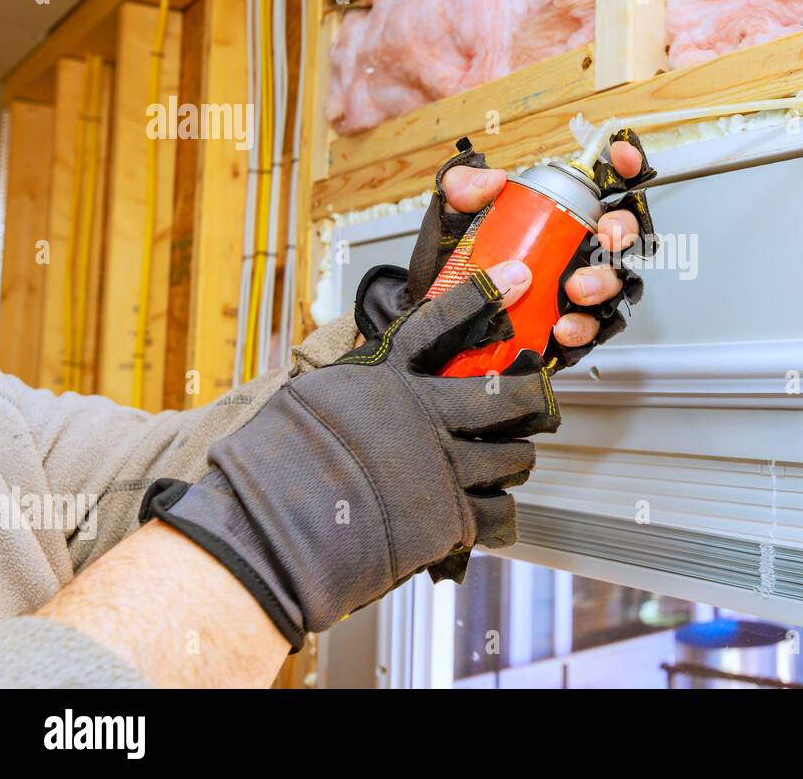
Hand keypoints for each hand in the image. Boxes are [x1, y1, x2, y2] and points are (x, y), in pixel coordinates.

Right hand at [142, 265, 549, 648]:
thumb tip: (372, 369)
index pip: (443, 322)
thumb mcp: (314, 395)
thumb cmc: (274, 463)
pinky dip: (500, 512)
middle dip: (533, 397)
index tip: (514, 277)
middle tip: (535, 401)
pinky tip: (487, 511)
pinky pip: (501, 513)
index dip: (483, 295)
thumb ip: (360, 380)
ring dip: (515, 457)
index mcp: (387, 376)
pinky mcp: (448, 520)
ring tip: (504, 460)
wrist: (267, 526)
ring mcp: (443, 468)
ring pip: (515, 456)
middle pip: (510, 396)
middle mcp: (425, 415)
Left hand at [357, 135, 655, 369]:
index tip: (623, 158)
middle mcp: (576, 250)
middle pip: (622, 233)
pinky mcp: (571, 329)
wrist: (437, 317)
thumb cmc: (455, 263)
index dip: (625, 165)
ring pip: (615, 283)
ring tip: (577, 287)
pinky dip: (583, 327)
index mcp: (558, 215)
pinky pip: (592, 329)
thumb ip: (462, 188)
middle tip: (606, 234)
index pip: (602, 185)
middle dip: (623, 229)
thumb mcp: (452, 219)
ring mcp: (578, 291)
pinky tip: (563, 326)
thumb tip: (492, 181)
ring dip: (604, 282)